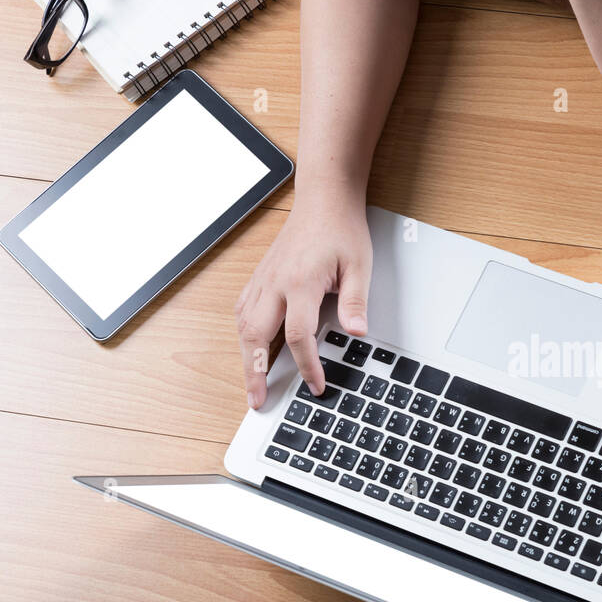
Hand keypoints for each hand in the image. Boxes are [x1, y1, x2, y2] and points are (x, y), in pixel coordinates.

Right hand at [234, 194, 371, 408]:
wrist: (324, 201)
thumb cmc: (341, 230)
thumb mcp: (359, 266)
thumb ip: (355, 301)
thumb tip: (357, 331)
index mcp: (300, 282)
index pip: (297, 336)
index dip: (306, 366)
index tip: (316, 385)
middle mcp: (275, 283)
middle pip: (255, 336)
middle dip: (255, 373)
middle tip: (258, 400)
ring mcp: (263, 280)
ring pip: (243, 326)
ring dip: (244, 357)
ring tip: (250, 384)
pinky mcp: (260, 277)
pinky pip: (242, 311)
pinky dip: (242, 335)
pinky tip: (247, 349)